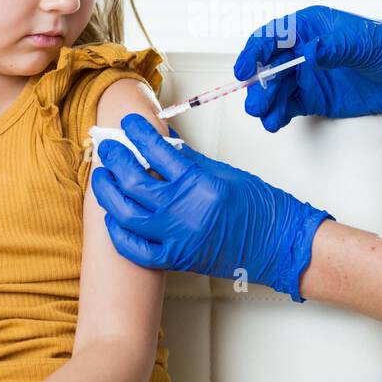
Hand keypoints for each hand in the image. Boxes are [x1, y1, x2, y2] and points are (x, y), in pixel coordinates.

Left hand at [90, 114, 332, 301]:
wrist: (277, 243)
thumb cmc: (259, 207)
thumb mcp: (225, 173)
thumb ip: (190, 162)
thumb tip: (162, 146)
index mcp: (200, 183)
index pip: (157, 151)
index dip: (138, 133)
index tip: (129, 122)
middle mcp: (185, 210)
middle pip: (134, 181)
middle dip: (115, 160)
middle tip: (108, 149)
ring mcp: (178, 237)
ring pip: (126, 214)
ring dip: (109, 194)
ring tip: (103, 178)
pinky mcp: (176, 259)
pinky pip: (136, 249)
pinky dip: (119, 233)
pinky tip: (113, 218)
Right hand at [233, 5, 381, 131]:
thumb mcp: (365, 43)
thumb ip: (335, 47)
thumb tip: (309, 52)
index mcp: (310, 27)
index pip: (273, 36)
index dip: (254, 51)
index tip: (243, 69)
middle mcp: (303, 50)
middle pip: (269, 65)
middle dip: (259, 83)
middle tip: (256, 102)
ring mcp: (307, 76)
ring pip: (275, 88)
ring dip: (266, 102)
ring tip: (265, 117)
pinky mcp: (315, 99)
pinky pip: (288, 106)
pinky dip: (278, 115)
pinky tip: (275, 123)